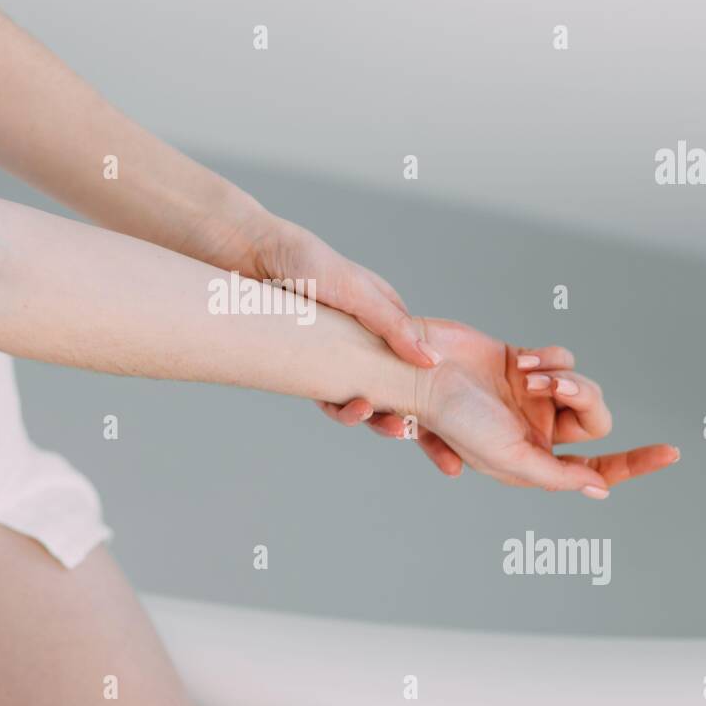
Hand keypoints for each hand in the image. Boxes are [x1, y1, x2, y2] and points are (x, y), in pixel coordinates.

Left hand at [238, 214, 465, 474]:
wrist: (249, 258)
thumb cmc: (306, 262)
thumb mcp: (357, 291)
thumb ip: (393, 326)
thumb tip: (432, 361)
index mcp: (388, 317)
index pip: (422, 364)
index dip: (438, 395)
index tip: (456, 424)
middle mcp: (367, 340)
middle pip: (398, 389)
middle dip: (415, 421)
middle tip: (432, 448)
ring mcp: (338, 357)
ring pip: (367, 399)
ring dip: (379, 418)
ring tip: (390, 425)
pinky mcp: (308, 368)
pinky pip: (330, 399)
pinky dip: (344, 410)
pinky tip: (354, 410)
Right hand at [410, 318, 678, 496]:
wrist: (420, 371)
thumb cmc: (455, 419)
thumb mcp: (508, 458)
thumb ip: (556, 476)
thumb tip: (600, 489)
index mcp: (533, 461)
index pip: (595, 469)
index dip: (633, 463)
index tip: (670, 452)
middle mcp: (536, 431)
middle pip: (594, 419)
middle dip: (584, 399)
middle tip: (558, 389)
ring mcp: (532, 396)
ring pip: (581, 384)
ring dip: (561, 375)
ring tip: (528, 375)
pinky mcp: (524, 363)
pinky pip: (562, 358)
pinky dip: (548, 358)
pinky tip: (521, 362)